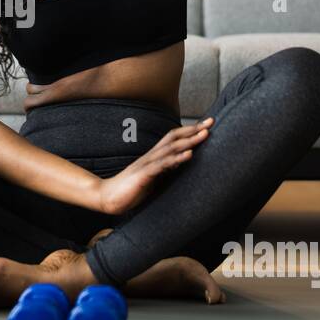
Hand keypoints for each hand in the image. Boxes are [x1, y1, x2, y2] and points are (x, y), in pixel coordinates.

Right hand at [95, 118, 213, 215]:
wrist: (108, 197)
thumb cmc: (130, 190)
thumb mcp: (152, 178)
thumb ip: (164, 171)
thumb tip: (179, 167)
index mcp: (154, 157)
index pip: (174, 139)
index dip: (190, 131)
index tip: (207, 125)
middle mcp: (151, 156)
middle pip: (174, 138)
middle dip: (194, 130)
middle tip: (211, 122)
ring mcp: (147, 164)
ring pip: (170, 148)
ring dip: (189, 141)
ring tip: (205, 134)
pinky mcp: (144, 175)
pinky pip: (162, 164)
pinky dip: (176, 158)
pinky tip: (189, 155)